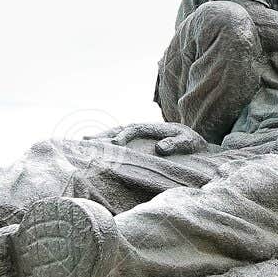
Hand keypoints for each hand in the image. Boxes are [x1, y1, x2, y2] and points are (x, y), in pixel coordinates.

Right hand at [90, 121, 207, 155]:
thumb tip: (160, 148)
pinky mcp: (137, 144)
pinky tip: (95, 149)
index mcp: (152, 127)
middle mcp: (142, 130)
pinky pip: (120, 143)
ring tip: (83, 141)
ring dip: (101, 138)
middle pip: (119, 129)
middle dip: (104, 135)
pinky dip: (107, 145)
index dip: (124, 136)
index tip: (116, 145)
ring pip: (116, 135)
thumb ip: (176, 144)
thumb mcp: (188, 142)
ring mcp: (139, 136)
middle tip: (86, 140)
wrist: (194, 142)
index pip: (134, 129)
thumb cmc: (191, 142)